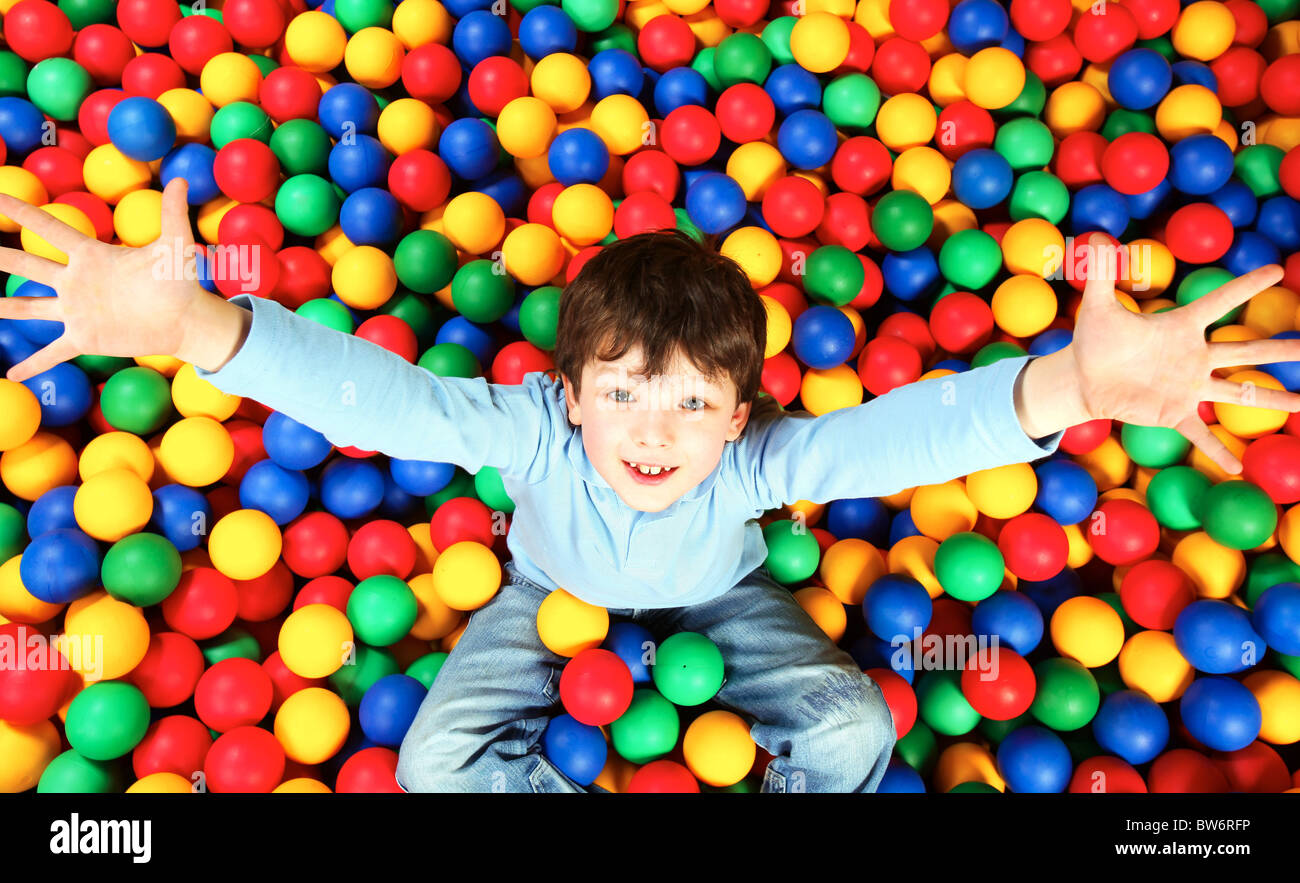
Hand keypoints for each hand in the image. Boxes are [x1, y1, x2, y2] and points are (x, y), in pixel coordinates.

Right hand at [0, 177, 208, 382]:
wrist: (186, 320)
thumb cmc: (179, 281)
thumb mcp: (175, 248)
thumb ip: (172, 215)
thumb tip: (179, 180)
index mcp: (91, 256)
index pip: (49, 228)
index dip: (21, 212)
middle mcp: (76, 281)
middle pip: (27, 264)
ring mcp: (77, 311)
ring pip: (29, 307)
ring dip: (4, 307)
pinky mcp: (85, 338)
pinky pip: (52, 352)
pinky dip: (32, 364)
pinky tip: (11, 375)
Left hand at [1067, 232, 1299, 474]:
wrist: (1083, 379)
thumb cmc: (1094, 342)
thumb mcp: (1097, 308)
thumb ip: (1101, 274)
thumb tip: (1096, 239)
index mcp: (1180, 329)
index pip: (1220, 302)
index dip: (1246, 287)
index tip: (1277, 269)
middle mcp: (1194, 357)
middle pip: (1248, 352)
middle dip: (1284, 349)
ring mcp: (1188, 387)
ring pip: (1241, 392)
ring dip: (1275, 400)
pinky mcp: (1174, 412)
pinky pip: (1201, 433)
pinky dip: (1218, 451)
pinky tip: (1237, 468)